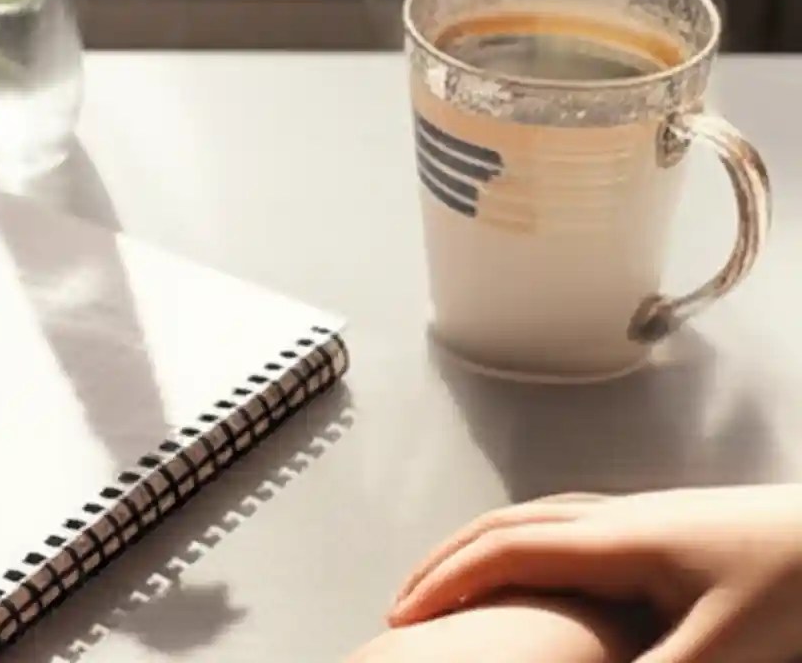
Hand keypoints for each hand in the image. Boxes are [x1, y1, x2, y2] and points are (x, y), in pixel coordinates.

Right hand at [387, 485, 801, 662]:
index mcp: (614, 541)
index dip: (445, 583)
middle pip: (503, 525)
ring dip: (478, 546)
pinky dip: (519, 542)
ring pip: (531, 516)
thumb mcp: (723, 649)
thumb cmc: (793, 581)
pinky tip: (533, 568)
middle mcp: (613, 517)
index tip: (400, 617)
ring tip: (450, 582)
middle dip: (444, 561)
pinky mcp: (661, 524)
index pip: (502, 552)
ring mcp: (638, 514)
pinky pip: (562, 522)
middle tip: (402, 602)